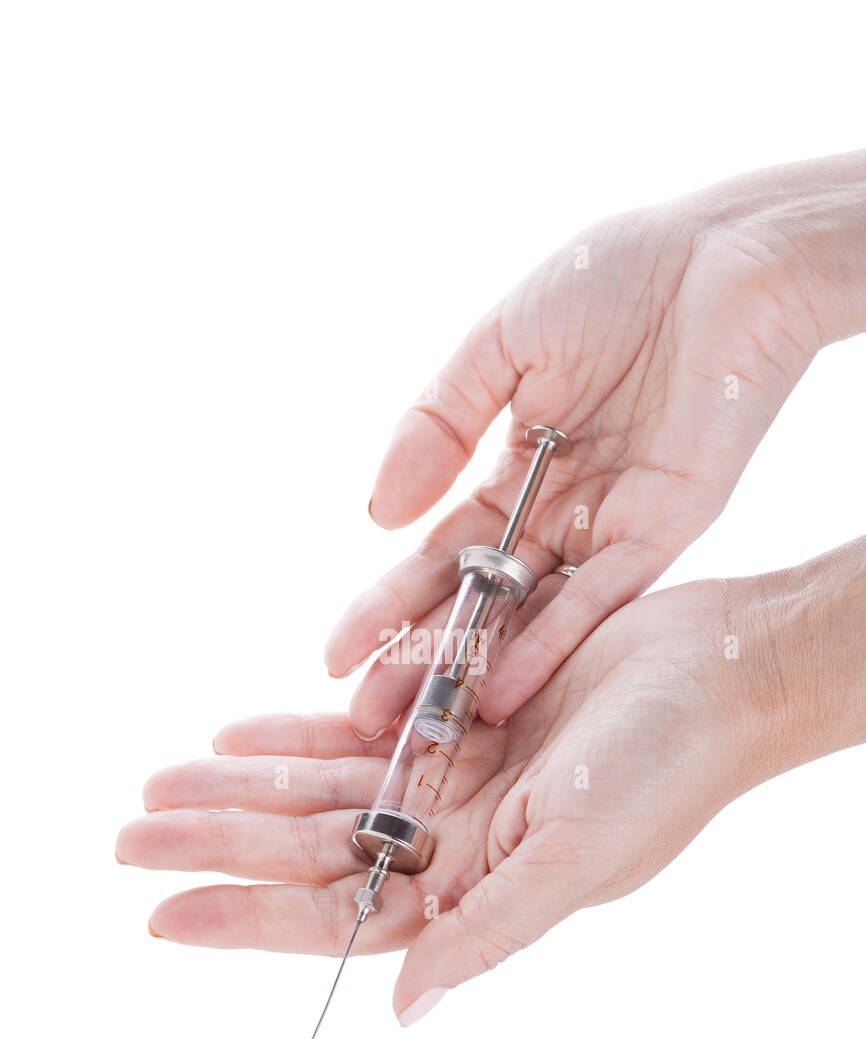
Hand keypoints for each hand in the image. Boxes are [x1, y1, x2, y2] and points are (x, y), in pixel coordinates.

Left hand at [115, 540, 865, 1022]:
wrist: (721, 672)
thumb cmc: (668, 767)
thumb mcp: (576, 860)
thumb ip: (485, 932)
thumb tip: (400, 1009)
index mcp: (476, 891)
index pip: (338, 914)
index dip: (246, 915)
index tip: (162, 914)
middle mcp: (454, 842)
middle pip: (312, 847)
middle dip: (221, 841)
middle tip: (129, 836)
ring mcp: (455, 779)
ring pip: (324, 787)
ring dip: (244, 785)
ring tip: (162, 782)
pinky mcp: (464, 718)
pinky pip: (363, 730)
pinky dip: (300, 732)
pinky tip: (238, 732)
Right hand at [325, 152, 865, 735]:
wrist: (722, 256)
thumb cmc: (612, 280)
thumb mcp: (499, 344)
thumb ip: (438, 425)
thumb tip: (376, 515)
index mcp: (519, 464)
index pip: (444, 549)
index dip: (390, 601)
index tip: (336, 652)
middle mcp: (561, 508)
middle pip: (479, 596)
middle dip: (419, 653)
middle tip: (362, 712)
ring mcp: (611, 526)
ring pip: (531, 613)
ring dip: (475, 667)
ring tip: (416, 721)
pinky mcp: (664, 531)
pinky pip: (601, 599)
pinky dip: (551, 647)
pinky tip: (497, 693)